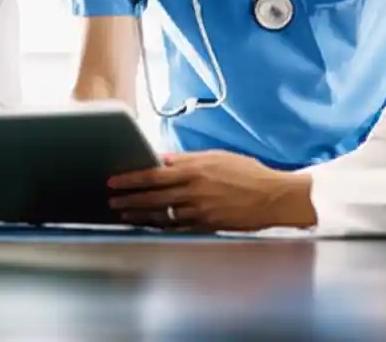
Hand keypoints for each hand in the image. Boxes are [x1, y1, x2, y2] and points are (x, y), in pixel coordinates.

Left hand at [108, 151, 313, 231]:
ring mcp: (200, 210)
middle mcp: (194, 190)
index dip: (131, 178)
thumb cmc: (247, 172)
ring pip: (162, 214)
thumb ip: (187, 159)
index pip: (153, 174)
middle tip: (111, 200)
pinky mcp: (207, 226)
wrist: (274, 196)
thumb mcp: (216, 157)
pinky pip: (178, 228)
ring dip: (140, 215)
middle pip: (152, 196)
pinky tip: (149, 227)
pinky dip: (161, 227)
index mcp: (194, 169)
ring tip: (123, 214)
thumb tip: (161, 159)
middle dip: (128, 199)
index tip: (114, 181)